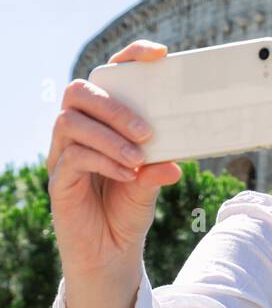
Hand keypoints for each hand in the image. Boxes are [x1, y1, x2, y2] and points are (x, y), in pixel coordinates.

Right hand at [48, 40, 182, 278]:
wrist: (112, 252)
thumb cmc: (129, 208)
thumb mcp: (152, 183)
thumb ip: (160, 166)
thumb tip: (176, 161)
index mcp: (102, 122)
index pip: (108, 77)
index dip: (129, 58)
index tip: (160, 55)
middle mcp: (77, 131)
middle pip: (79, 92)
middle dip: (114, 105)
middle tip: (147, 131)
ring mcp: (63, 154)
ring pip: (70, 122)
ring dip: (109, 136)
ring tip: (139, 157)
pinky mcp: (58, 180)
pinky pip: (73, 156)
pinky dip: (105, 161)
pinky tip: (128, 174)